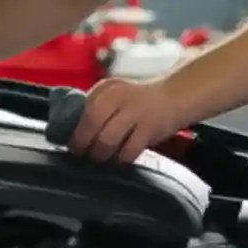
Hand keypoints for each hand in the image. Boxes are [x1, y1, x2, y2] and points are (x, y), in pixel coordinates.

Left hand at [67, 77, 186, 164]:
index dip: (75, 132)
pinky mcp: (150, 128)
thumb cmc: (139, 100)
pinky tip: (119, 159)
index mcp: (106, 88)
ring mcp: (135, 112)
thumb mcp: (115, 95)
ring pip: (107, 140)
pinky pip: (128, 151)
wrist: (175, 96)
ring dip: (101, 155)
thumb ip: (96, 108)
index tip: (72, 145)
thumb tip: (72, 132)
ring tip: (100, 159)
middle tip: (83, 155)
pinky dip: (121, 159)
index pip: (83, 111)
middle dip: (84, 145)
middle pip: (92, 124)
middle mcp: (119, 96)